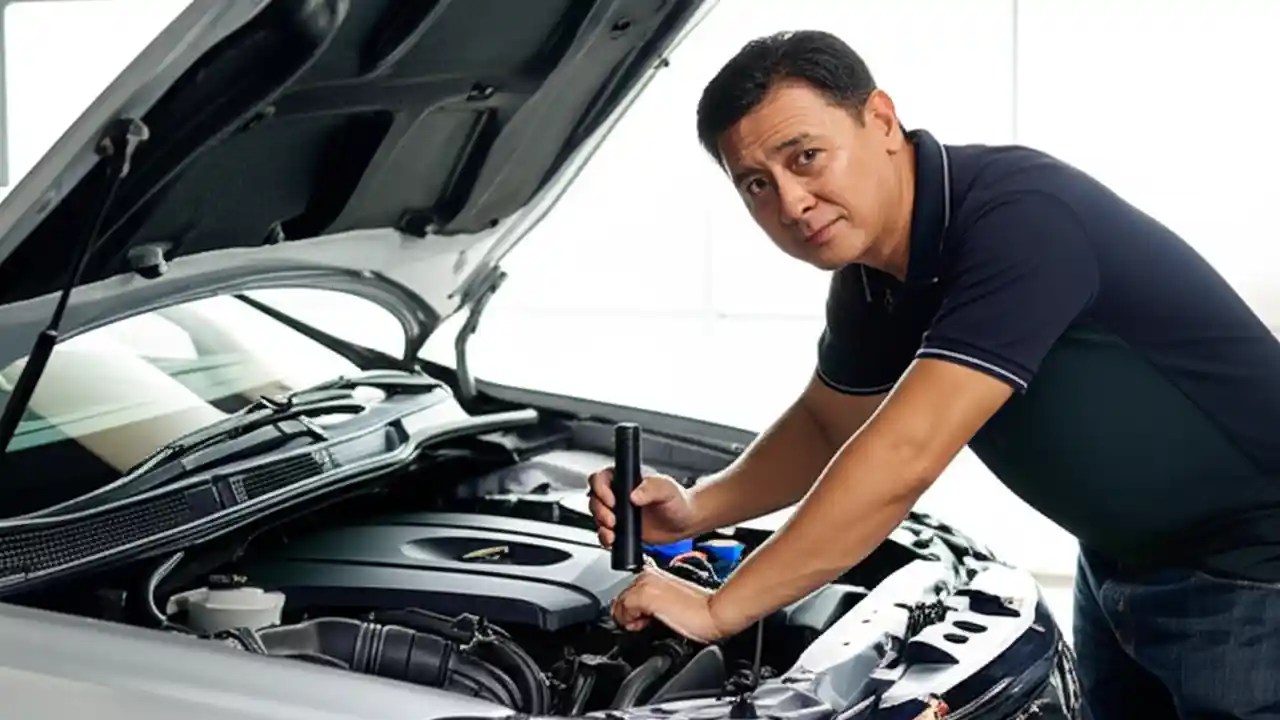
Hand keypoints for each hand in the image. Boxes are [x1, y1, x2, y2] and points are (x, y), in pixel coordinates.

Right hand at [587, 468, 696, 547]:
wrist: (684, 522)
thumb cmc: (678, 500)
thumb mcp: (666, 489)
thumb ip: (650, 488)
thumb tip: (633, 495)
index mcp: (626, 479)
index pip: (601, 478)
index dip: (601, 489)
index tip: (612, 500)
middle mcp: (619, 495)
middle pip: (595, 499)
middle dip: (600, 511)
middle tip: (613, 519)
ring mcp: (619, 513)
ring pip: (597, 517)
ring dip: (601, 525)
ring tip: (613, 530)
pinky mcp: (622, 529)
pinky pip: (605, 533)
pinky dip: (605, 538)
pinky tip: (613, 539)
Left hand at [611, 567, 729, 643]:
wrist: (715, 613)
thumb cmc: (700, 612)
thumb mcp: (670, 605)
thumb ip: (652, 606)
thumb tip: (637, 618)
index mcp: (654, 575)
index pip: (628, 593)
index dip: (632, 611)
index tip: (643, 621)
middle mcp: (648, 575)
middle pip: (621, 598)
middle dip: (629, 615)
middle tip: (647, 624)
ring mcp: (646, 583)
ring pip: (620, 604)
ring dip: (629, 619)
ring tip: (647, 625)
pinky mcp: (645, 595)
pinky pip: (623, 611)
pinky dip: (629, 622)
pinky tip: (645, 625)